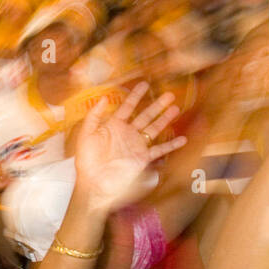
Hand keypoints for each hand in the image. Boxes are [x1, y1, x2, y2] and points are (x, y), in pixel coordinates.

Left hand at [73, 82, 186, 213]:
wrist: (94, 184)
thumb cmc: (87, 161)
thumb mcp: (86, 135)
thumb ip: (94, 116)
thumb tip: (105, 97)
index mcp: (113, 126)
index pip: (127, 107)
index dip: (136, 95)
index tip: (145, 84)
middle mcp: (127, 134)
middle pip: (145, 115)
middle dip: (157, 105)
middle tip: (169, 95)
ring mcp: (136, 146)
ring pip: (154, 129)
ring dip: (165, 119)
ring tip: (176, 109)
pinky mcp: (142, 159)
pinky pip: (159, 150)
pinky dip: (171, 145)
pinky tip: (182, 139)